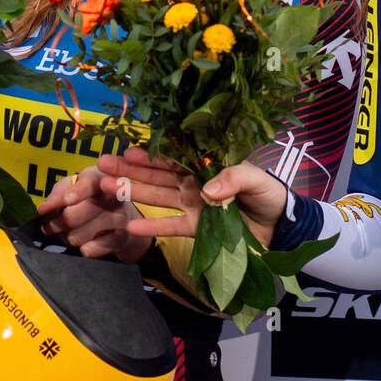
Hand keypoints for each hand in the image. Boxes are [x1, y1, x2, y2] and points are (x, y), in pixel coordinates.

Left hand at [36, 166, 151, 261]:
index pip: (90, 183)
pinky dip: (82, 248)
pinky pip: (89, 250)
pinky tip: (86, 241)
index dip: (78, 192)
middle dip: (55, 224)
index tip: (67, 200)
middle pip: (74, 216)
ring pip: (77, 237)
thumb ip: (58, 194)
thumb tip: (43, 209)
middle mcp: (113, 197)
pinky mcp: (119, 239)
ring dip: (67, 237)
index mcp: (100, 178)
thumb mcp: (73, 186)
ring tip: (71, 231)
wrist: (121, 214)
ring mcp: (118, 219)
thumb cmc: (90, 197)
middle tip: (51, 225)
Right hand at [97, 147, 288, 247]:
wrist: (280, 227)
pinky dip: (152, 229)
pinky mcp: (197, 229)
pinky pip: (171, 227)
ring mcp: (193, 206)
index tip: (125, 151)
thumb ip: (233, 178)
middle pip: (158, 176)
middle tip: (101, 166)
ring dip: (133, 193)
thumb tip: (206, 191)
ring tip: (106, 188)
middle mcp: (195, 183)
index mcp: (207, 165)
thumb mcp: (256, 179)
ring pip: (158, 198)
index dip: (149, 155)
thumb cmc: (269, 195)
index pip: (173, 157)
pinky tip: (129, 228)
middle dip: (130, 170)